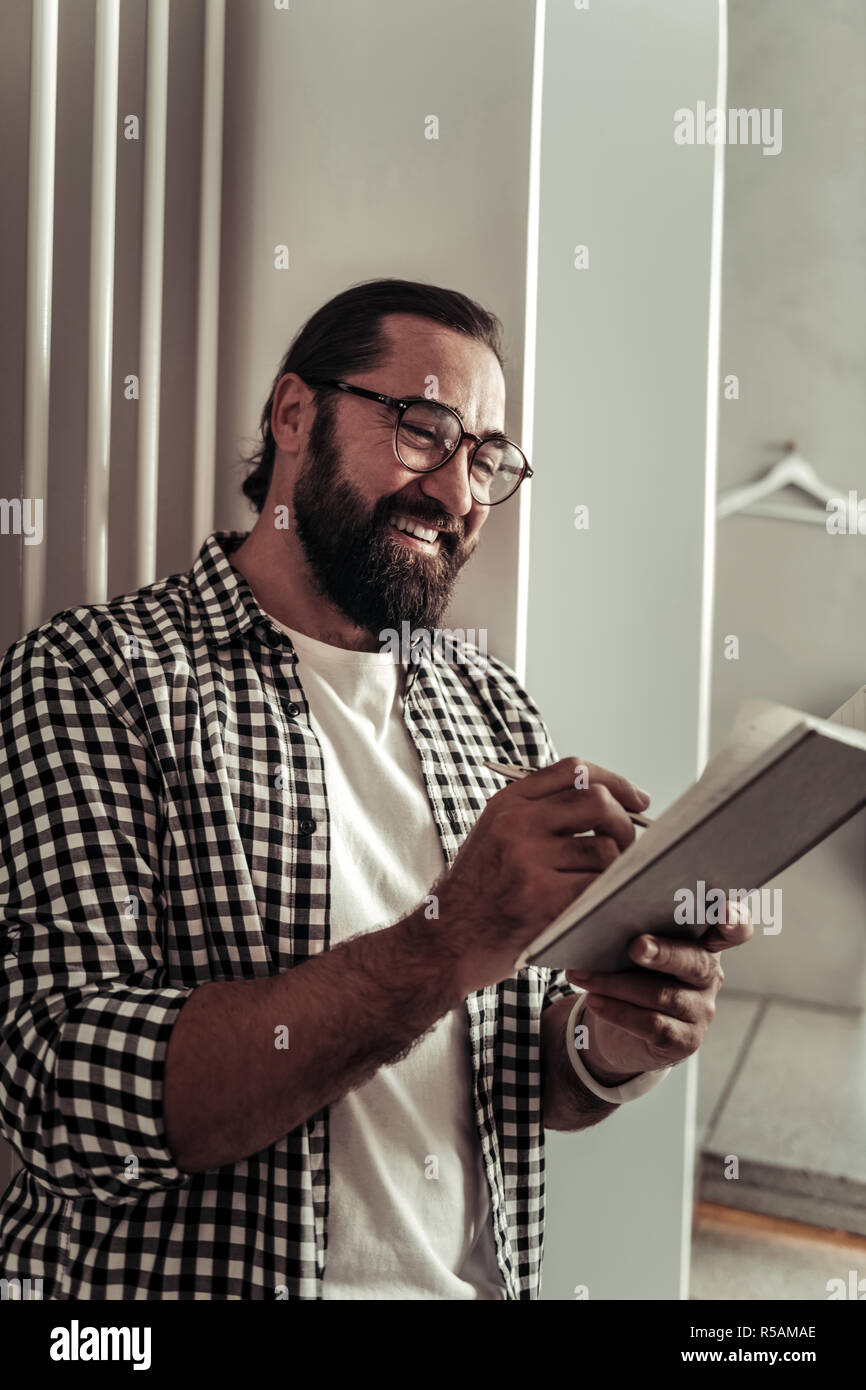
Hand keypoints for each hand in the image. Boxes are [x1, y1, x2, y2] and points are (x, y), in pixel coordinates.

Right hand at [432, 756, 648, 995]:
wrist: (443, 943)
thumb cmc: (476, 895)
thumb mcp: (493, 837)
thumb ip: (537, 816)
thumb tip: (607, 805)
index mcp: (507, 804)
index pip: (574, 770)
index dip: (615, 782)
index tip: (636, 800)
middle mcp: (516, 823)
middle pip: (597, 801)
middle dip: (625, 824)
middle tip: (628, 848)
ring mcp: (528, 859)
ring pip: (605, 849)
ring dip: (619, 869)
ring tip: (609, 884)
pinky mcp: (542, 898)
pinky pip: (599, 886)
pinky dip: (608, 895)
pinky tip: (601, 906)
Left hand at [565, 900, 753, 1083]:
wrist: (622, 1028)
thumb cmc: (631, 972)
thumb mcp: (638, 947)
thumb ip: (637, 928)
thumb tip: (602, 913)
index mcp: (704, 942)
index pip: (734, 929)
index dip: (733, 920)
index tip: (722, 910)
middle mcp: (709, 975)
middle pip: (694, 962)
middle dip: (663, 953)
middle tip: (636, 946)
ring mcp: (701, 1010)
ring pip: (663, 994)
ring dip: (616, 983)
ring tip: (582, 976)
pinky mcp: (685, 1040)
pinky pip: (652, 1025)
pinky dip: (618, 1011)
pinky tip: (594, 1001)